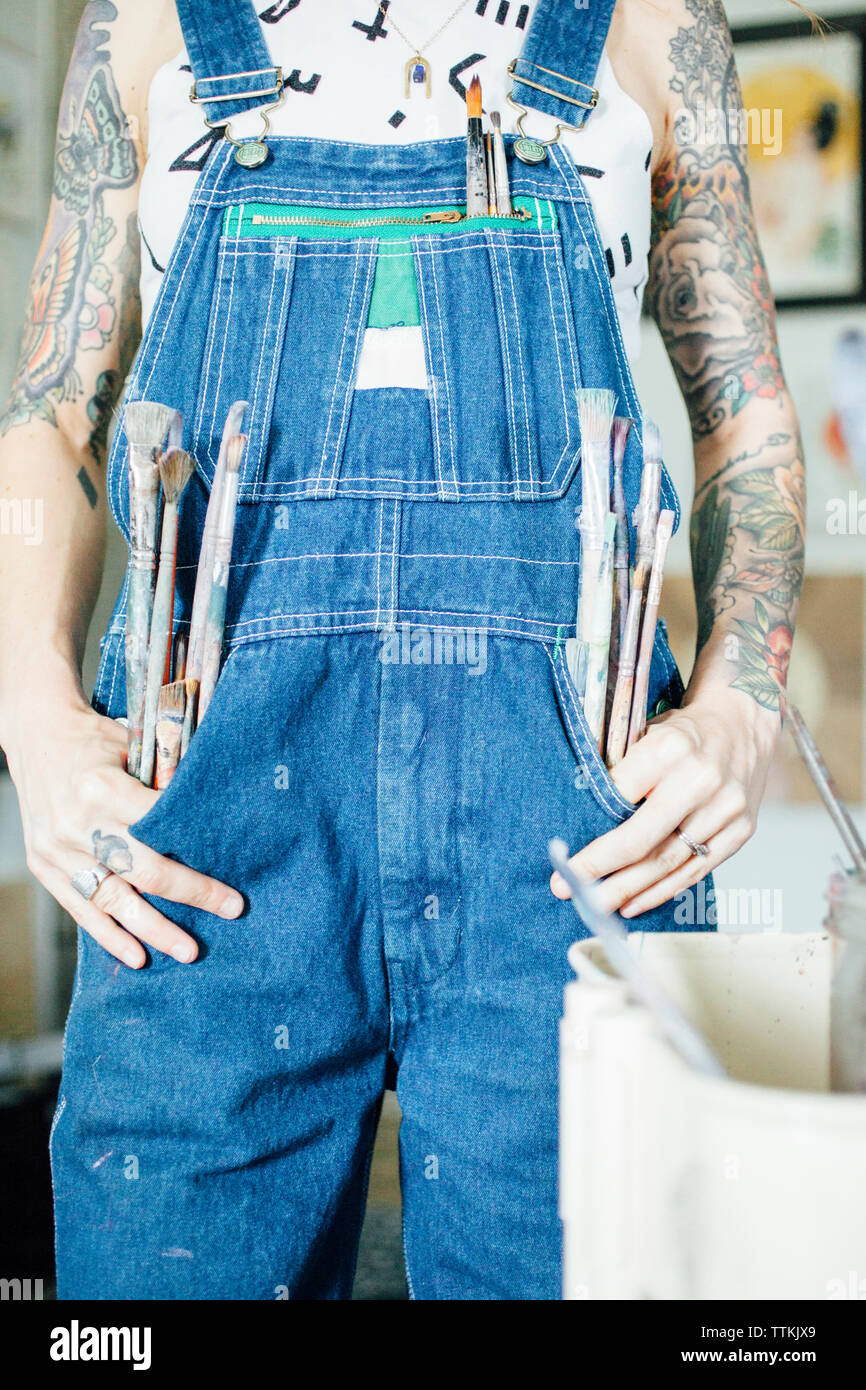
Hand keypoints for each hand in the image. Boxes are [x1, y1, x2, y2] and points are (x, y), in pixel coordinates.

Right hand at [5, 696, 243, 967]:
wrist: (35, 734)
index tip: (231, 862)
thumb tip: (214, 813)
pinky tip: (136, 955)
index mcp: (104, 788)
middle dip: (192, 894)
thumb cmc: (95, 738)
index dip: (200, 851)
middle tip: (230, 911)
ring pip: (113, 899)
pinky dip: (109, 935)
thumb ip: (166, 779)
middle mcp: (80, 823)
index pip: (164, 829)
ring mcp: (58, 848)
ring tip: (186, 952)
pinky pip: (80, 908)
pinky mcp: (44, 865)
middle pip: (145, 870)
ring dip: (153, 929)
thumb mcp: (133, 745)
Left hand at [550, 686, 780, 917]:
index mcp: (669, 748)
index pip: (617, 799)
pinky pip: (697, 870)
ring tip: (597, 905)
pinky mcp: (742, 830)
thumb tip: (581, 817)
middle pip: (642, 840)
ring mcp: (726, 808)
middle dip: (600, 870)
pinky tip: (635, 902)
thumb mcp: (644, 732)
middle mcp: (701, 780)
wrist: (743, 722)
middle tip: (566, 887)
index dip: (589, 831)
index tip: (560, 856)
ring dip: (629, 889)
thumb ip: (620, 771)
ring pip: (670, 863)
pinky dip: (663, 890)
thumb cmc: (684, 731)